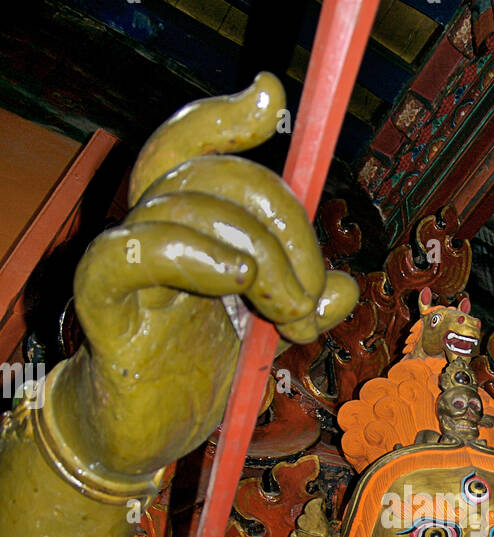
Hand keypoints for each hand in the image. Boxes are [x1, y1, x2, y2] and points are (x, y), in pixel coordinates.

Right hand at [65, 73, 358, 477]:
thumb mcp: (266, 336)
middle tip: (311, 292)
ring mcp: (126, 264)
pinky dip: (191, 253)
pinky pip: (130, 253)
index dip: (228, 115)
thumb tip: (345, 287)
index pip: (200, 149)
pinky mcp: (105, 306)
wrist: (145, 439)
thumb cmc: (194, 378)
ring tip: (290, 317)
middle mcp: (154, 230)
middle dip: (285, 223)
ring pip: (188, 209)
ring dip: (261, 258)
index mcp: (190, 226)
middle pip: (215, 175)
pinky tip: (234, 277)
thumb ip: (303, 303)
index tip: (274, 97)